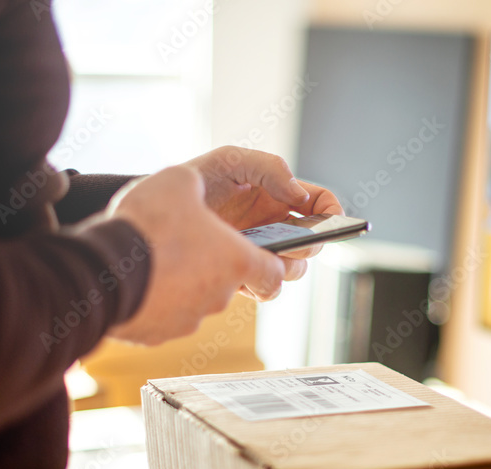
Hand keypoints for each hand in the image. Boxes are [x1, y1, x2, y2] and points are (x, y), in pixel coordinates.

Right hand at [105, 165, 285, 345]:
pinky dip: (160, 299)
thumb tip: (200, 184)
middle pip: (233, 286)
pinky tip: (141, 279)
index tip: (264, 258)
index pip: (276, 276)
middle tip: (192, 246)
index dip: (274, 265)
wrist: (99, 269)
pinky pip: (167, 315)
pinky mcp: (160, 333)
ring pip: (198, 301)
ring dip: (187, 282)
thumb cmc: (147, 223)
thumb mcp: (180, 180)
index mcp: (237, 260)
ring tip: (159, 259)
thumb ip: (203, 184)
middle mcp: (220, 295)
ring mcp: (190, 318)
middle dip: (218, 268)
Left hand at [185, 147, 343, 294]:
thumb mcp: (231, 160)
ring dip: (286, 266)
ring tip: (265, 256)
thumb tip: (300, 196)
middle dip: (309, 243)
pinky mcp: (241, 274)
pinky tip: (243, 271)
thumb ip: (269, 168)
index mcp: (279, 196)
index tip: (332, 220)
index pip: (320, 205)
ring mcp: (259, 251)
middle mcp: (274, 226)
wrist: (158, 209)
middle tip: (292, 240)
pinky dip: (262, 283)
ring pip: (292, 269)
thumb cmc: (195, 178)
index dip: (332, 212)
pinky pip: (265, 286)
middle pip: (312, 243)